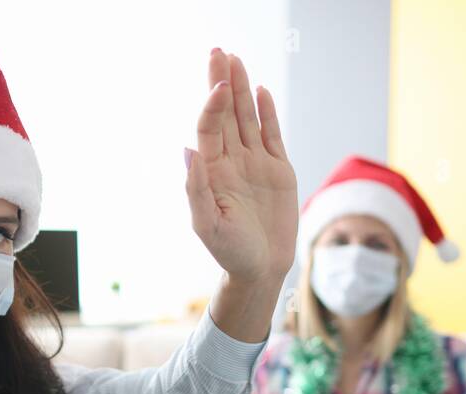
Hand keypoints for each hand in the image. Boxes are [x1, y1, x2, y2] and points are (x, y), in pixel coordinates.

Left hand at [186, 49, 297, 285]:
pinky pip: (272, 135)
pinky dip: (267, 114)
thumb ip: (196, 188)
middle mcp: (232, 162)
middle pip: (225, 115)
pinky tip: (261, 92)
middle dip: (222, 83)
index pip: (210, 129)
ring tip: (236, 60)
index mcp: (212, 172)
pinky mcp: (278, 171)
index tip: (219, 87)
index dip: (213, 107)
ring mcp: (255, 164)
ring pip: (247, 119)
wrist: (261, 269)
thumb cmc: (230, 252)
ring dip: (242, 90)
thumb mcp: (207, 225)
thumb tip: (187, 149)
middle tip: (218, 52)